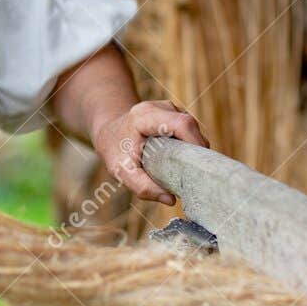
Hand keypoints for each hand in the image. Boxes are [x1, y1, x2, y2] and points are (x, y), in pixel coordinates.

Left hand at [89, 100, 208, 206]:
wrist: (109, 132)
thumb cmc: (115, 151)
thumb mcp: (122, 171)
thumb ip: (143, 186)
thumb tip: (171, 199)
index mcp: (146, 116)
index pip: (180, 123)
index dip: (195, 142)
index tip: (197, 164)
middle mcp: (161, 106)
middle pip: (191, 125)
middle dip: (196, 149)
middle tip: (192, 172)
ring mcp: (170, 108)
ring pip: (193, 128)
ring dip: (193, 148)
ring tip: (184, 166)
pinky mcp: (176, 113)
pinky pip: (190, 130)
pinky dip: (189, 144)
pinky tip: (180, 158)